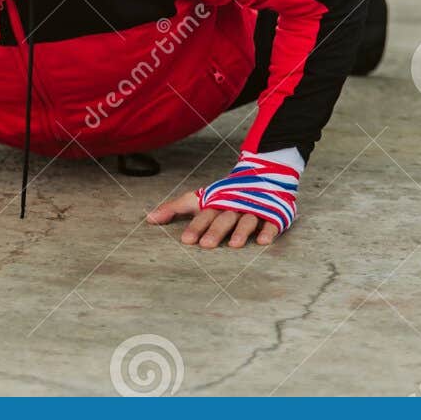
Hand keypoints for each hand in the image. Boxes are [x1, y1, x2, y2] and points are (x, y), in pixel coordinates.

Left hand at [145, 149, 299, 248]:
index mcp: (216, 202)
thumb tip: (148, 219)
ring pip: (246, 220)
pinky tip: (262, 241)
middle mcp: (233, 205)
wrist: (261, 174)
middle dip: (214, 231)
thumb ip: (175, 208)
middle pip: (223, 218)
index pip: (204, 214)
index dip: (195, 226)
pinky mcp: (272, 214)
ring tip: (234, 246)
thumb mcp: (200, 198)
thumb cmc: (224, 193)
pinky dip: (267, 231)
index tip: (186, 240)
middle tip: (205, 245)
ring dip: (240, 232)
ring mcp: (254, 209)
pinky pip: (270, 223)